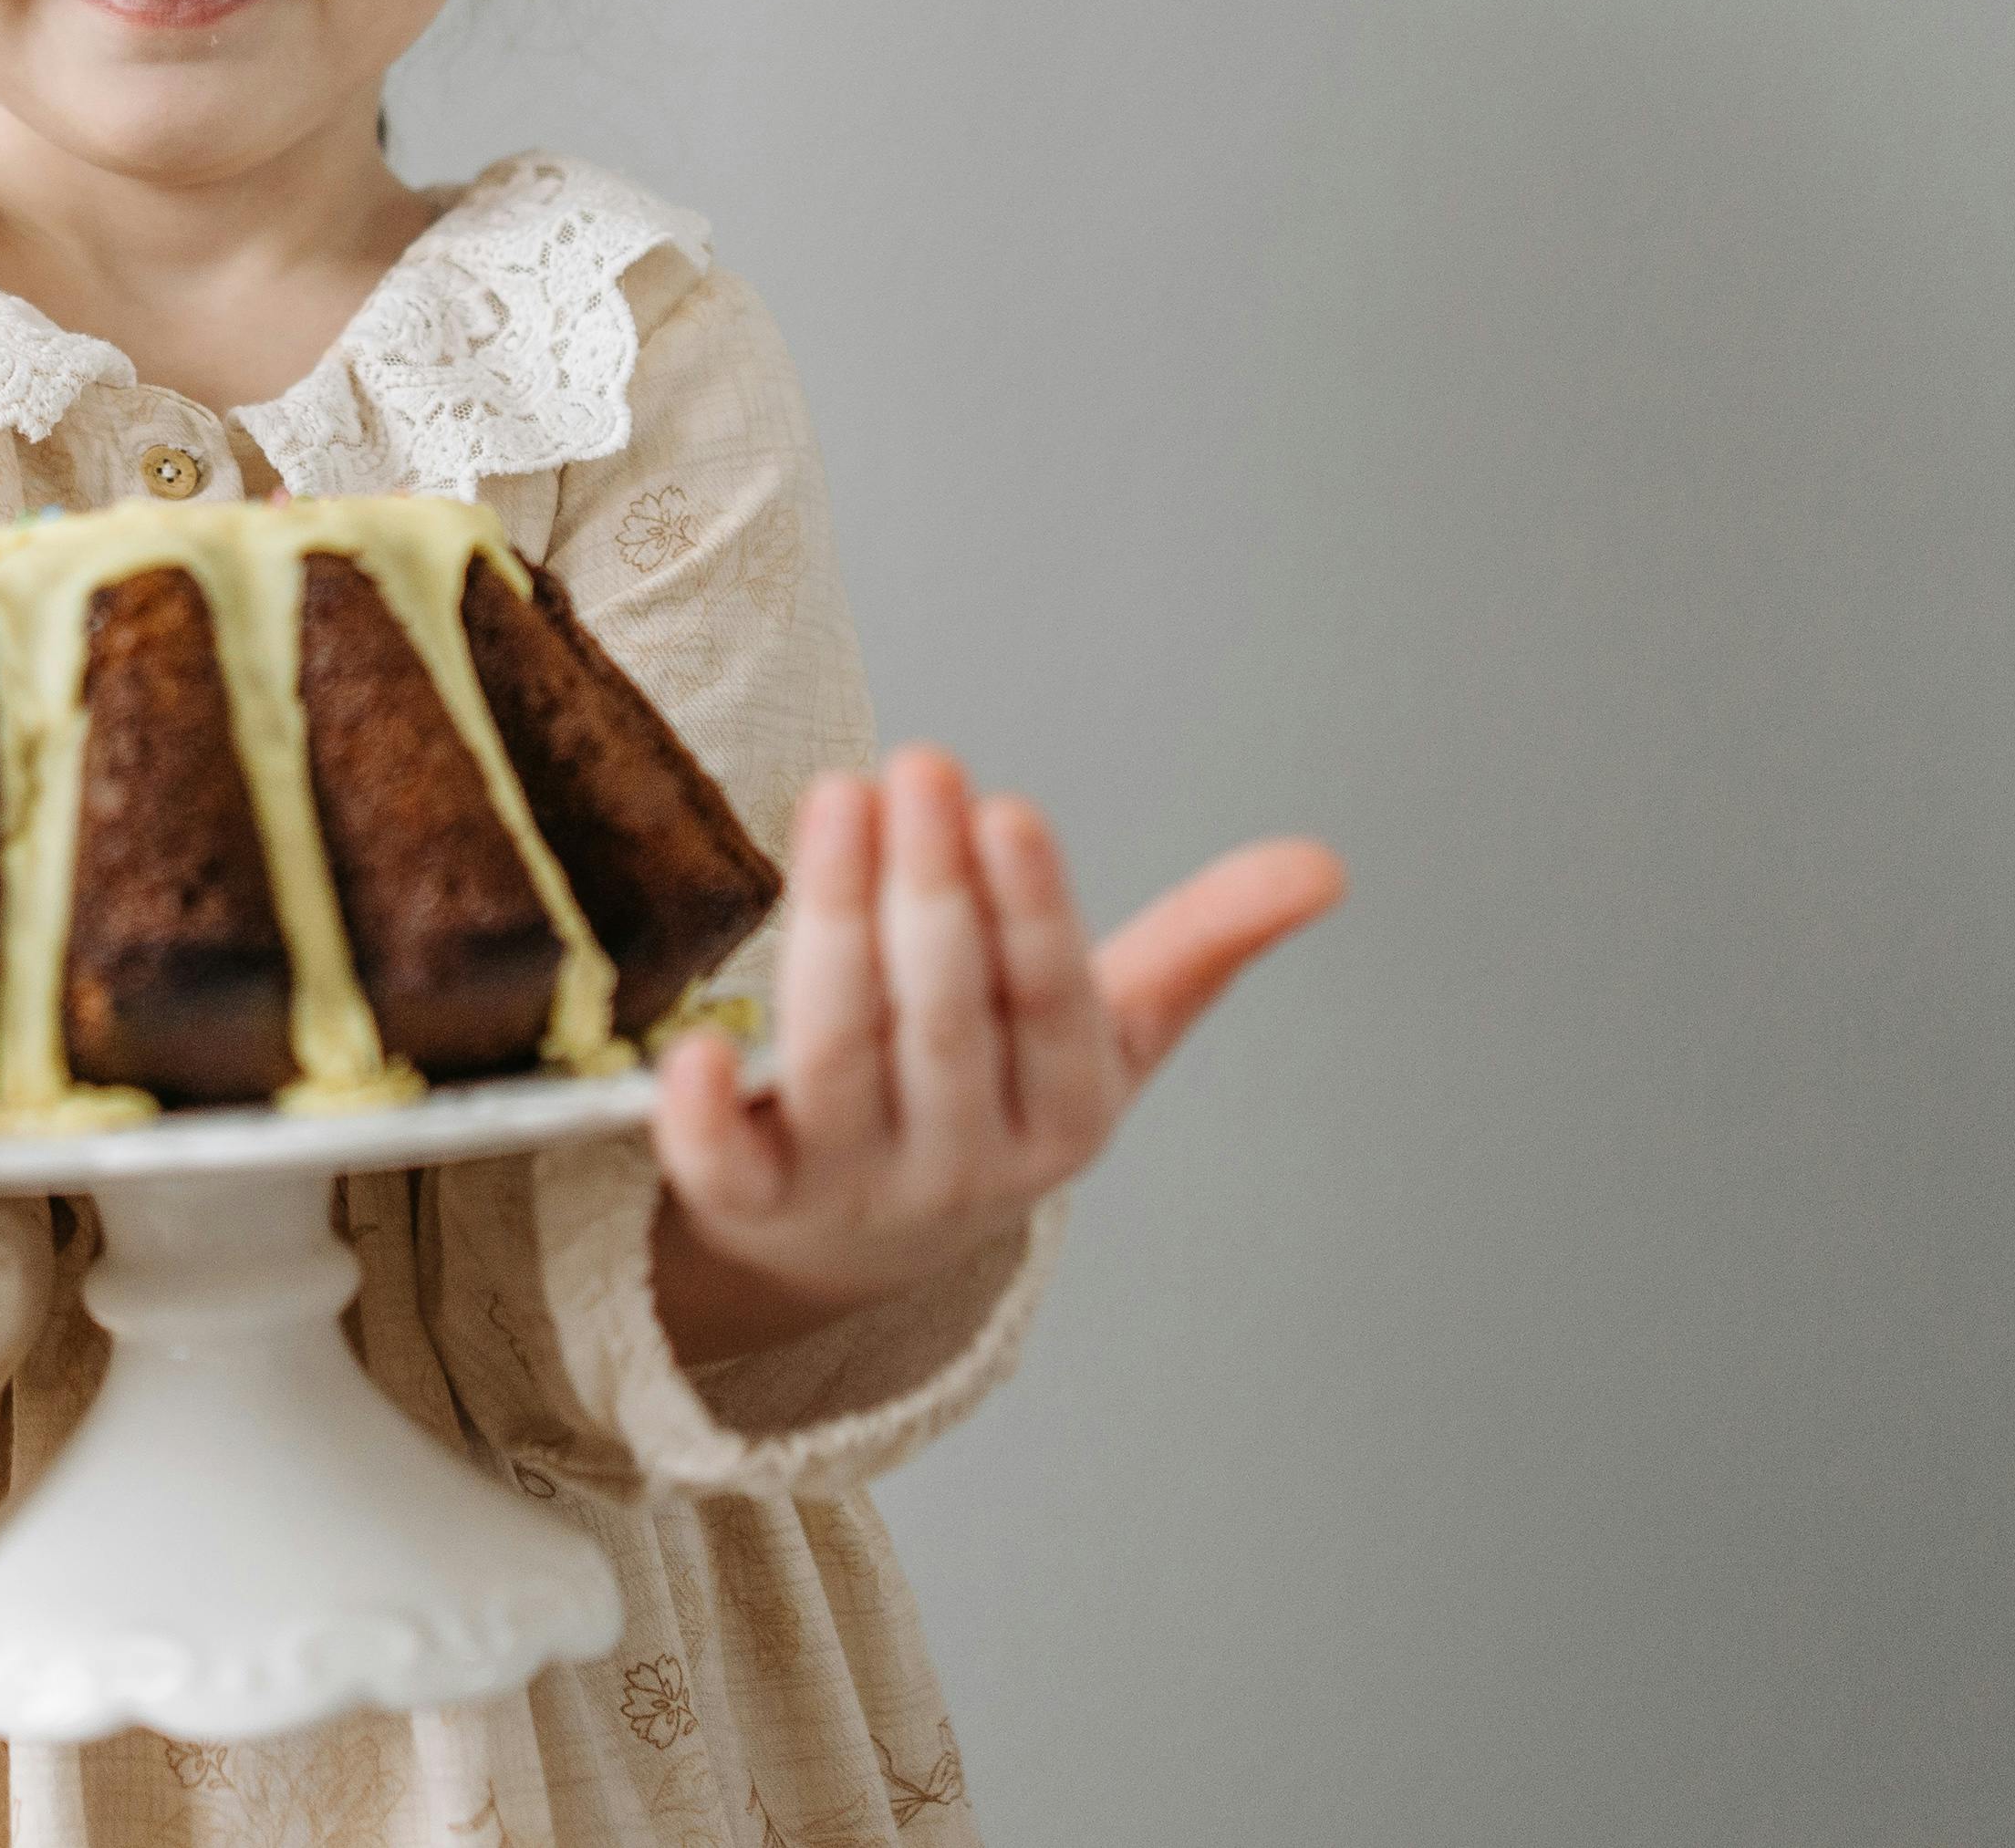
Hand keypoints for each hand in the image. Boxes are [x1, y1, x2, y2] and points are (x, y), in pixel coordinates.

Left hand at [648, 746, 1345, 1360]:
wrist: (874, 1247)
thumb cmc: (1000, 1099)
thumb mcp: (1112, 1036)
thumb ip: (1204, 946)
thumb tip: (1324, 865)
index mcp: (1067, 1114)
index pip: (1050, 1009)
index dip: (1031, 914)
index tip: (1006, 810)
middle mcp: (966, 1160)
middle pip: (943, 1023)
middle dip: (930, 894)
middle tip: (916, 767)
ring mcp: (856, 1184)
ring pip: (840, 1060)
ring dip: (834, 931)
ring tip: (836, 801)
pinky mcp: (753, 1202)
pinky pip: (727, 1172)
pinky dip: (706, 1117)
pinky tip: (690, 1046)